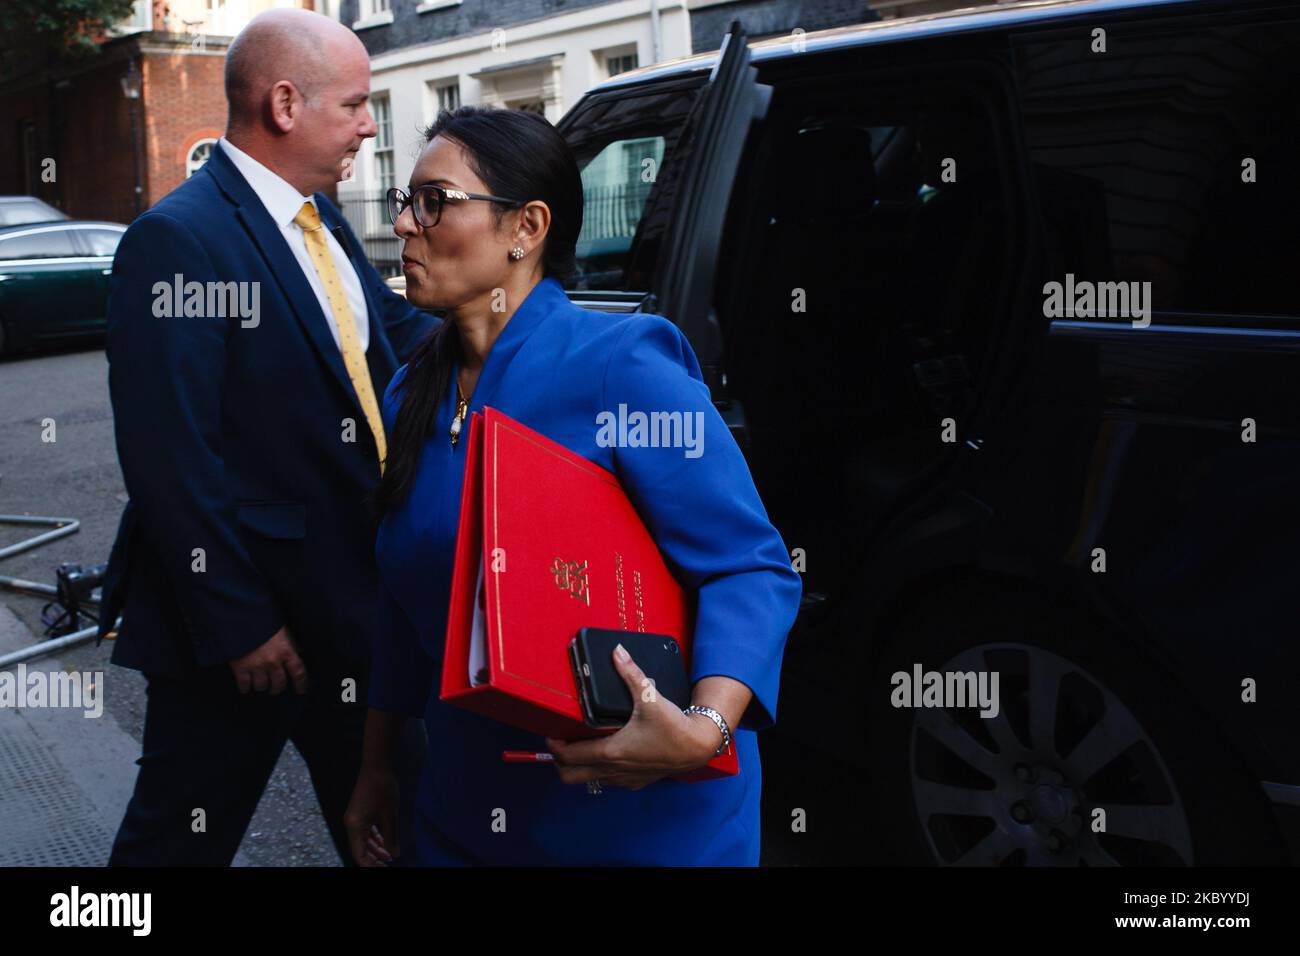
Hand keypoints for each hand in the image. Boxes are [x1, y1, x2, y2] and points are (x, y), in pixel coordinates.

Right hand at [228, 625, 308, 694]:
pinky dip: (245, 688)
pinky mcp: (240, 668)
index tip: (301, 690)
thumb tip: (299, 651)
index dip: (301, 684)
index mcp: (286, 651)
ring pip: (262, 686)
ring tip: (260, 683)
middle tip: (275, 688)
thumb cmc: (263, 620)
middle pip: (279, 683)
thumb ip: (291, 643)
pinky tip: (246, 687)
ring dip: (261, 686)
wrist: (240, 615)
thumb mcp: (283, 629)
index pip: (298, 672)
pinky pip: (244, 685)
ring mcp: (256, 666)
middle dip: (278, 687)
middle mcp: (273, 661)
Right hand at [345, 765, 400, 866]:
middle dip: (373, 859)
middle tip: (387, 866)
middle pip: (360, 849)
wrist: (377, 765)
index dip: (370, 866)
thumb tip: (394, 854)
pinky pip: (366, 831)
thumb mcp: (390, 815)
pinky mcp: (360, 812)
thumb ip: (391, 837)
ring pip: (364, 840)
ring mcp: (355, 818)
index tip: (382, 870)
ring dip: (376, 849)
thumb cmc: (383, 788)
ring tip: (390, 857)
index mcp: (355, 826)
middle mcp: (351, 824)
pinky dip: (376, 838)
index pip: (359, 854)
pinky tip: (386, 843)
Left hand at [545, 643, 722, 790]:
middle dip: (559, 762)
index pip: (568, 755)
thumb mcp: (649, 696)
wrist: (698, 747)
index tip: (551, 733)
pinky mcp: (636, 782)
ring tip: (580, 747)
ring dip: (580, 767)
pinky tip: (607, 755)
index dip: (554, 745)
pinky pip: (608, 782)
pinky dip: (600, 772)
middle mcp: (614, 769)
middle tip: (560, 744)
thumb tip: (617, 651)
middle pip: (570, 777)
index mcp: (611, 751)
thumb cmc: (674, 726)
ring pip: (589, 780)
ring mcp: (624, 779)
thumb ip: (630, 673)